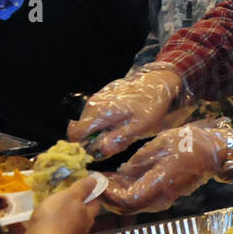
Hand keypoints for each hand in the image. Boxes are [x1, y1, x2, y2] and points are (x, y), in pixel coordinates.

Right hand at [14, 177, 99, 233]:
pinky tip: (41, 229)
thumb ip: (82, 188)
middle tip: (64, 203)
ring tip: (50, 215)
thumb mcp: (69, 196)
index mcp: (88, 216)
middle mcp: (83, 231)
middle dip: (76, 211)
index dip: (90, 197)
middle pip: (83, 218)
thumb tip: (95, 180)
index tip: (83, 192)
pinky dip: (50, 233)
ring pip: (69, 229)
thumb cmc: (56, 219)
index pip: (95, 204)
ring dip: (62, 223)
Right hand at [67, 64, 190, 158]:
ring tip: (119, 131)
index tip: (97, 151)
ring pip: (87, 121)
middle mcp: (93, 104)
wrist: (157, 82)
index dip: (82, 146)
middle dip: (92, 139)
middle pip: (80, 129)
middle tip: (113, 142)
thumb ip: (119, 139)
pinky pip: (95, 113)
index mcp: (100, 112)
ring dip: (98, 130)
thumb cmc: (151, 106)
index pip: (75, 133)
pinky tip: (119, 121)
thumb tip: (100, 151)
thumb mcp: (141, 127)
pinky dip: (103, 121)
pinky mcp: (101, 95)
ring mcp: (96, 98)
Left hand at [101, 119, 230, 213]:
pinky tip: (122, 178)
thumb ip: (140, 160)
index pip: (127, 200)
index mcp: (159, 183)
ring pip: (136, 204)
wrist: (218, 152)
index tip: (96, 181)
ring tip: (106, 178)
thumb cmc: (192, 144)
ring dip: (118, 194)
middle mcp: (162, 196)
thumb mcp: (162, 143)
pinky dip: (130, 191)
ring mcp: (166, 197)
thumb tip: (122, 171)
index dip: (108, 195)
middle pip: (129, 207)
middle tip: (96, 181)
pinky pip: (144, 198)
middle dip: (109, 196)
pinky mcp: (168, 193)